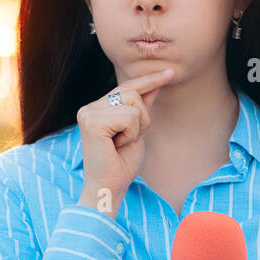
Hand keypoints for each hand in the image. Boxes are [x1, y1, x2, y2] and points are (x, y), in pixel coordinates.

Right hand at [76, 67, 176, 217]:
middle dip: (143, 118)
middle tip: (128, 140)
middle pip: (132, 92)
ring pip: (133, 103)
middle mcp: (89, 107)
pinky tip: (117, 145)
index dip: (150, 80)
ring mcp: (88, 113)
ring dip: (137, 127)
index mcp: (97, 108)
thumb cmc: (121, 164)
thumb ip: (142, 107)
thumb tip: (156, 84)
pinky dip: (131, 133)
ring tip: (122, 143)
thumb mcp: (137, 131)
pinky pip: (129, 117)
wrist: (109, 187)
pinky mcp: (92, 121)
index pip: (127, 87)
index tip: (170, 72)